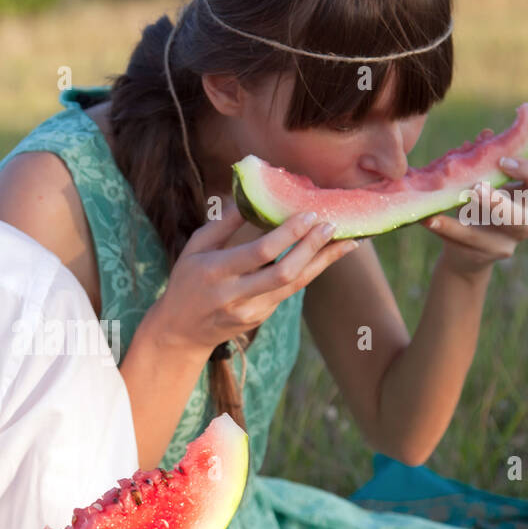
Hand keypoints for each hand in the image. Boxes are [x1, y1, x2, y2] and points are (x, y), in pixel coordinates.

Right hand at [148, 199, 357, 355]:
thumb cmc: (186, 281)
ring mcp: (250, 311)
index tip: (308, 215)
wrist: (180, 332)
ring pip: (294, 286)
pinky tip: (326, 256)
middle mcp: (234, 295)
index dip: (288, 234)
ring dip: (323, 262)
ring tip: (347, 241)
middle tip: (332, 225)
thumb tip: (249, 196)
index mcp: (215, 272)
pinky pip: (290, 292)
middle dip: (311, 248)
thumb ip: (222, 224)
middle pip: (283, 273)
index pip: (259, 252)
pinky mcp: (260, 319)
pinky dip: (310, 271)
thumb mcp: (195, 248)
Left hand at [426, 148, 527, 277]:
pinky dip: (444, 229)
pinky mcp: (480, 257)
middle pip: (519, 217)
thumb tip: (484, 135)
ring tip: (447, 206)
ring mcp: (502, 245)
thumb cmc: (478, 208)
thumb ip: (485, 162)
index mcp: (525, 201)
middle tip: (477, 188)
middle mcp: (521, 224)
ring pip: (485, 235)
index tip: (503, 160)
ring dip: (463, 221)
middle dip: (497, 203)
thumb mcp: (483, 184)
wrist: (467, 253)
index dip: (527, 172)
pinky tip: (427, 218)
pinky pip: (461, 242)